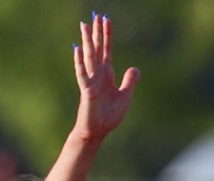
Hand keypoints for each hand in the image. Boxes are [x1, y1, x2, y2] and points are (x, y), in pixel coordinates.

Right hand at [72, 13, 138, 141]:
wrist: (98, 131)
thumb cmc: (109, 116)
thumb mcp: (125, 97)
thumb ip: (129, 82)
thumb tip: (136, 68)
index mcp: (106, 74)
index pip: (106, 50)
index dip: (107, 35)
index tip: (106, 20)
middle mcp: (97, 74)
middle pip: (97, 49)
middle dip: (97, 32)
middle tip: (96, 15)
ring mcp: (91, 80)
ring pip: (89, 57)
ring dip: (88, 41)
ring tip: (85, 25)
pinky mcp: (86, 90)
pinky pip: (82, 73)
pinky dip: (79, 61)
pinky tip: (78, 48)